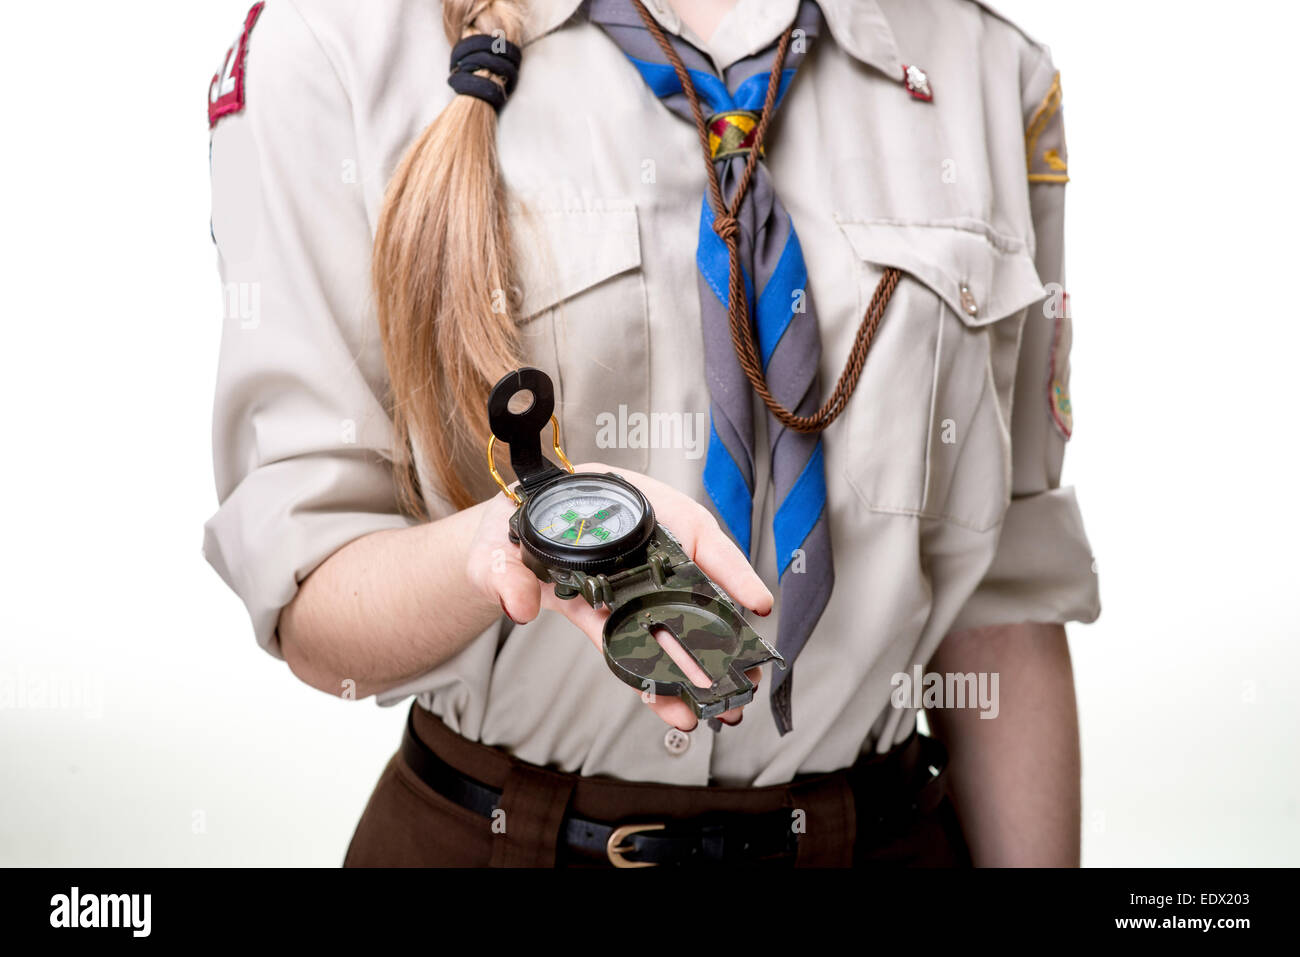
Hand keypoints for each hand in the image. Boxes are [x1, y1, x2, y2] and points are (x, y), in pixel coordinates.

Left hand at [465, 462, 773, 730]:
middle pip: (694, 591)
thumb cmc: (513, 521)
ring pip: (672, 628)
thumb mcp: (498, 540)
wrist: (499, 539)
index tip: (756, 602)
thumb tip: (517, 604)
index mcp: (631, 512)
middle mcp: (641, 549)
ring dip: (694, 668)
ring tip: (715, 708)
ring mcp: (629, 586)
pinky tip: (670, 705)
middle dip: (723, 638)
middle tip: (746, 678)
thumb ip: (504, 569)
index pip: (693, 533)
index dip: (729, 568)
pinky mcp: (610, 617)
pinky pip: (638, 650)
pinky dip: (654, 678)